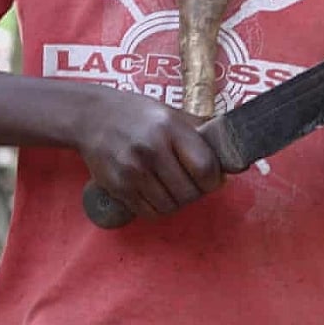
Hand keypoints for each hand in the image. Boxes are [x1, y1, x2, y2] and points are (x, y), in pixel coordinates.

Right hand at [76, 91, 222, 220]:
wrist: (91, 116)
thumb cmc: (137, 114)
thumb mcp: (171, 113)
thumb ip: (199, 132)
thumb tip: (232, 154)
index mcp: (170, 128)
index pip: (205, 168)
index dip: (214, 180)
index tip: (213, 179)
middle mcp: (151, 149)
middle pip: (189, 192)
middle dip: (197, 192)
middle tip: (193, 184)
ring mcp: (133, 170)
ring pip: (170, 206)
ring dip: (178, 202)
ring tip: (175, 188)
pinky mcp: (118, 187)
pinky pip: (150, 212)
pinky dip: (159, 208)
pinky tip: (158, 193)